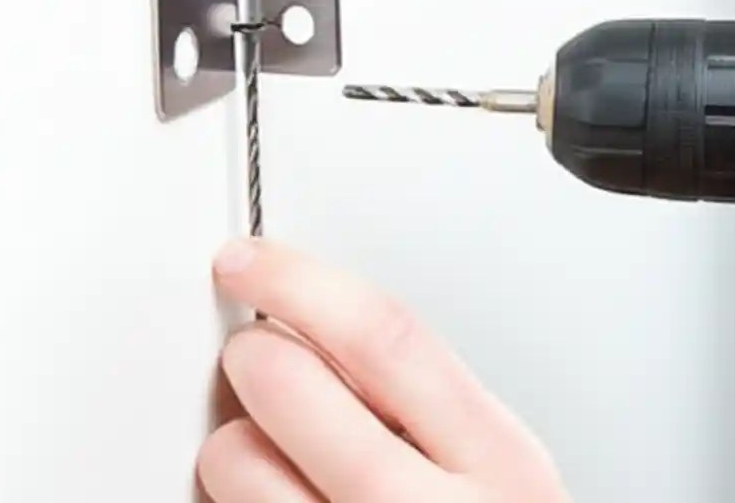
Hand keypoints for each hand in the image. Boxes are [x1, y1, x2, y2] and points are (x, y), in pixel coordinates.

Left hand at [197, 238, 571, 502]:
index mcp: (499, 463)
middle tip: (257, 357)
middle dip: (254, 356)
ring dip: (233, 446)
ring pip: (232, 464)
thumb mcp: (501, 470)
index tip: (254, 264)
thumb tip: (327, 322)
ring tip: (274, 463)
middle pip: (290, 389)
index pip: (385, 338)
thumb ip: (433, 403)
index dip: (302, 283)